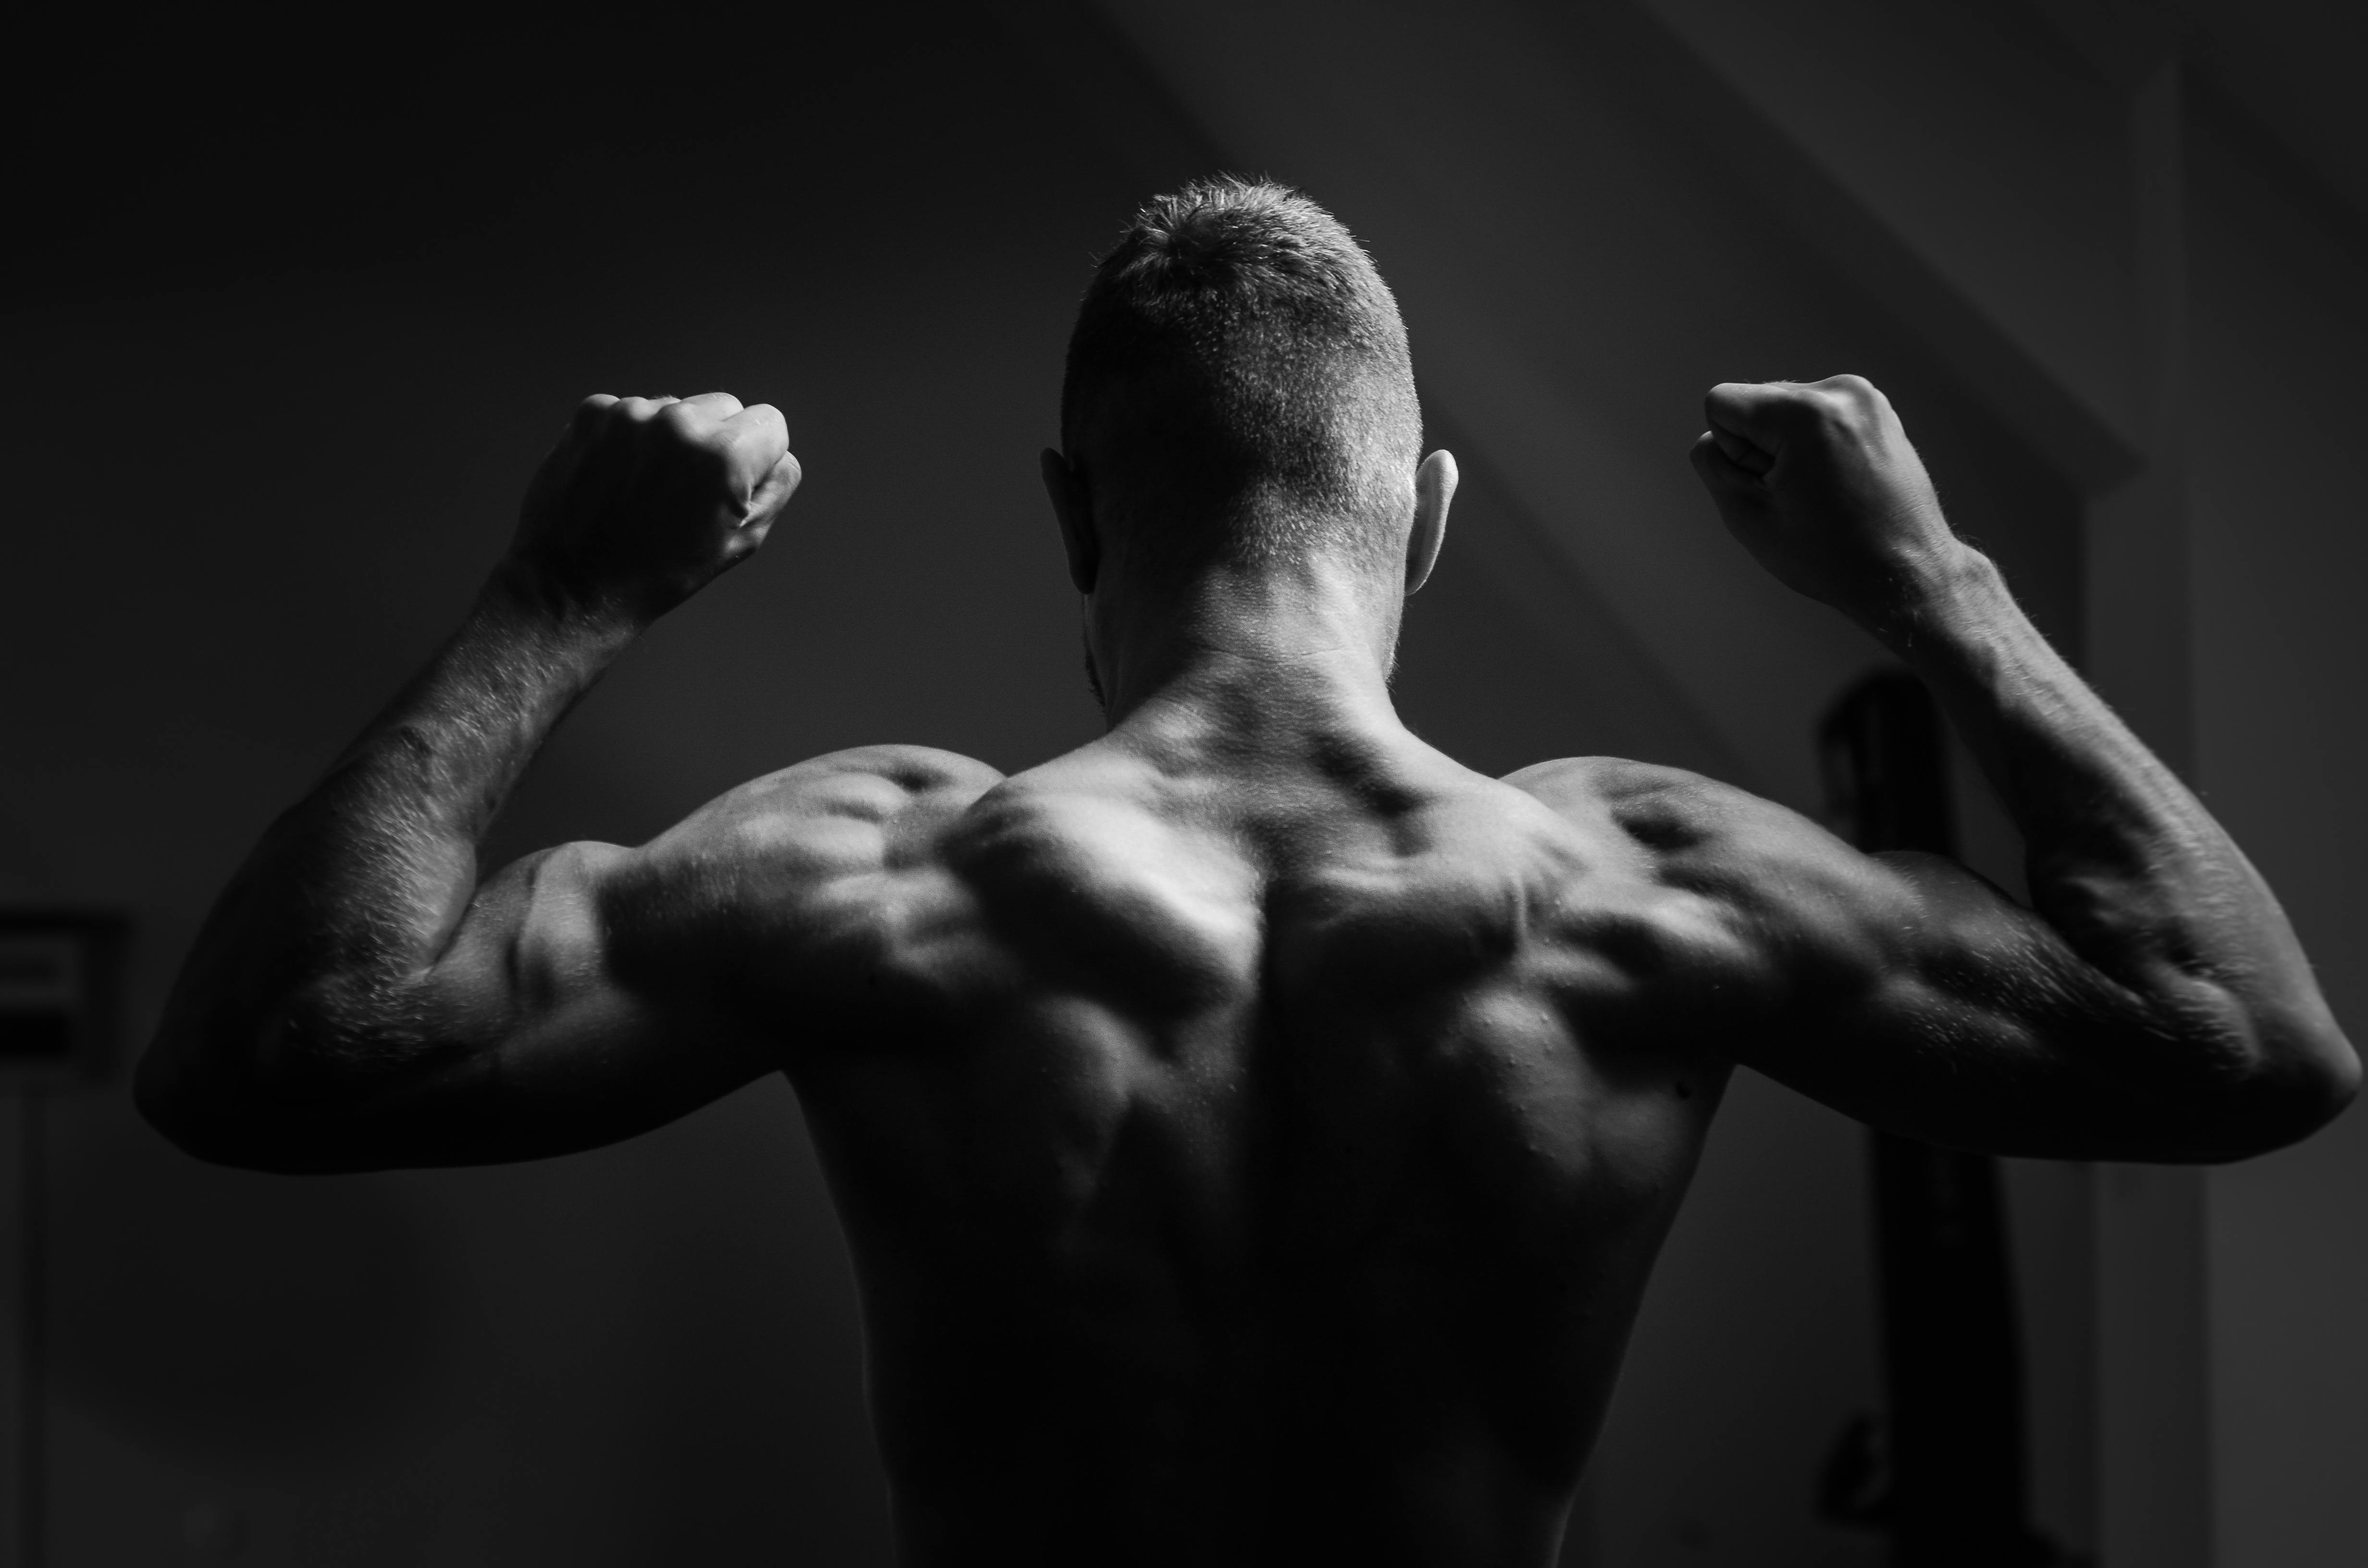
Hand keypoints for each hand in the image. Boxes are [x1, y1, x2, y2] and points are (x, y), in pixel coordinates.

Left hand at [508, 392, 800, 619]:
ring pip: (678, 407)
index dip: (759, 458)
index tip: (733, 486)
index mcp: (724, 456)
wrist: (574, 584)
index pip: (771, 422)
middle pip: (726, 406)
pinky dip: (632, 438)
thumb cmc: (662, 572)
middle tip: (690, 490)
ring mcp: (631, 413)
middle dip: (718, 441)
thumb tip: (778, 454)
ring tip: (649, 487)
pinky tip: (620, 477)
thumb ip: (776, 487)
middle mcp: (680, 423)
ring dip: (673, 438)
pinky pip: (634, 412)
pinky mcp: (593, 413)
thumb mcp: (742, 542)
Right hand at [1689, 376, 1963, 629]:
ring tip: (1821, 494)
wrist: (1907, 574)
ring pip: (1787, 411)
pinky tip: (1838, 485)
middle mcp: (1841, 391)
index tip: (1770, 487)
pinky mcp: (1879, 412)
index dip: (1731, 453)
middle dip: (1762, 449)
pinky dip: (1815, 447)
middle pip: (1757, 404)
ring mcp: (1867, 399)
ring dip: (1788, 449)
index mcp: (1805, 413)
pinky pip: (1818, 417)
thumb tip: (1715, 438)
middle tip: (1798, 498)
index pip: (1722, 404)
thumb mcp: (1747, 516)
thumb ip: (1712, 465)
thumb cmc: (1830, 556)